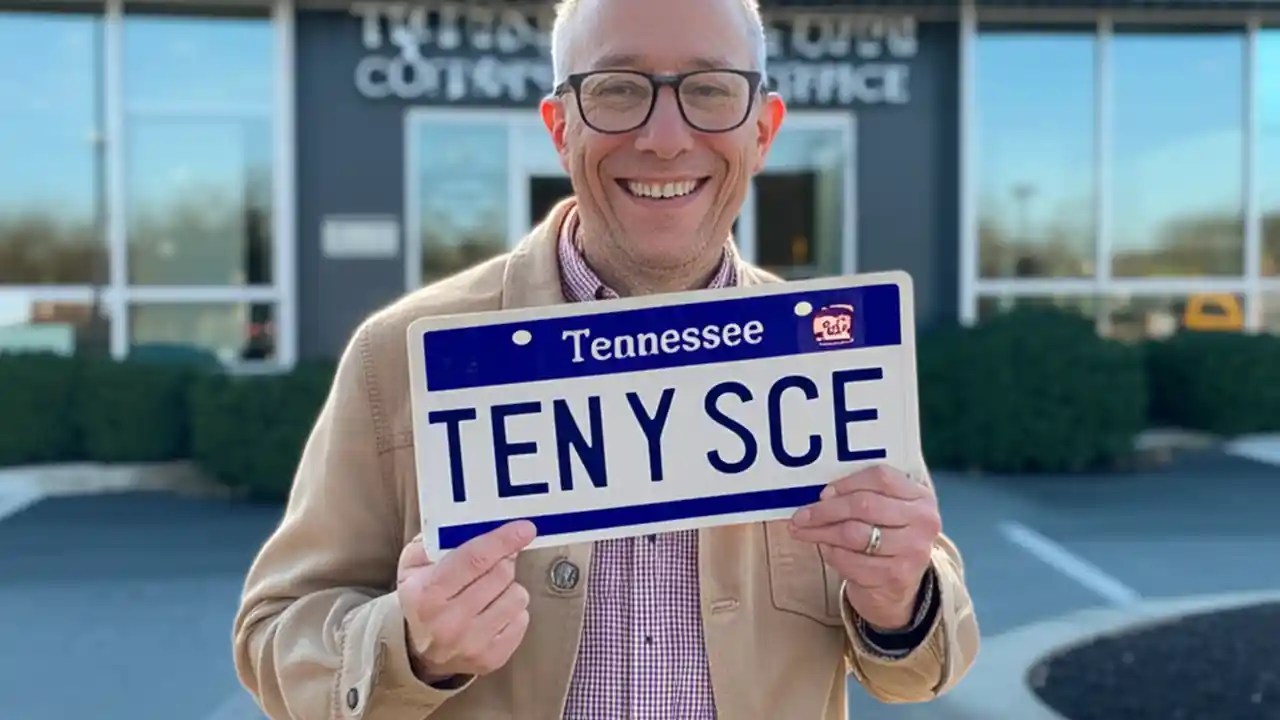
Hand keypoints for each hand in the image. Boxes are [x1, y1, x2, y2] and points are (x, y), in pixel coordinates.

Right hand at [396, 520, 536, 683]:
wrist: (420, 651)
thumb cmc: (422, 598)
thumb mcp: (414, 565)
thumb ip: (436, 539)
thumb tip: (472, 523)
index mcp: (429, 594)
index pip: (475, 560)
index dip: (503, 540)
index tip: (524, 529)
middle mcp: (450, 622)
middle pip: (501, 574)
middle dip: (503, 561)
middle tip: (495, 562)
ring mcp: (472, 644)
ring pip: (517, 596)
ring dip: (509, 588)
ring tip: (490, 591)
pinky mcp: (492, 658)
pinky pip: (523, 619)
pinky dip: (513, 611)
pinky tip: (494, 611)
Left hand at [788, 464, 939, 629]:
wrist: (899, 591)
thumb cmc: (887, 541)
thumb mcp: (888, 513)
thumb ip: (865, 496)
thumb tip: (824, 495)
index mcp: (922, 497)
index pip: (881, 477)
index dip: (847, 483)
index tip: (823, 493)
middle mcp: (923, 522)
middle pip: (864, 505)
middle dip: (825, 510)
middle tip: (800, 515)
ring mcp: (912, 550)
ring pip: (853, 533)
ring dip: (821, 532)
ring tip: (802, 531)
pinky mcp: (895, 576)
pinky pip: (850, 560)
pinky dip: (831, 554)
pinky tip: (825, 549)